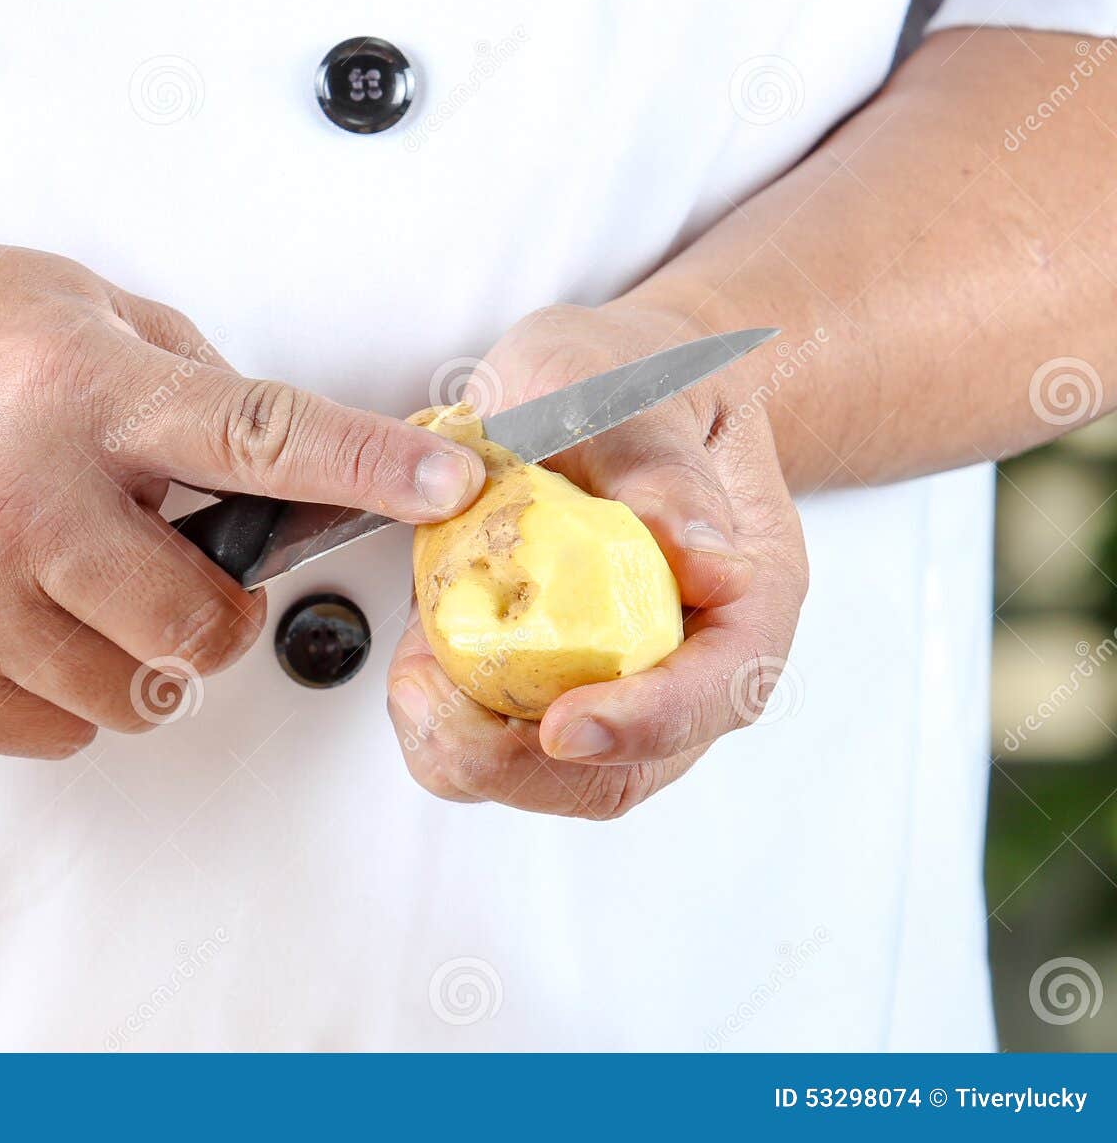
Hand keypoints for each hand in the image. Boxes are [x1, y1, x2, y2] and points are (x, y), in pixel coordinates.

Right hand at [0, 245, 485, 755]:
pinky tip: (34, 625)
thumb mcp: (72, 308)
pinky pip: (59, 730)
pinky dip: (75, 691)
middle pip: (203, 622)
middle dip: (223, 611)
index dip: (368, 465)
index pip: (258, 438)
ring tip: (90, 589)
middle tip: (186, 572)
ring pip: (139, 694)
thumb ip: (187, 379)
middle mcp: (18, 496)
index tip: (446, 482)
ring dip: (145, 654)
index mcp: (76, 390)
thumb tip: (283, 461)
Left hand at [386, 302, 808, 816]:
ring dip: (470, 754)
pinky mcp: (547, 685)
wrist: (603, 385)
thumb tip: (700, 551)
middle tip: (433, 704)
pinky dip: (448, 725)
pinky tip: (412, 671)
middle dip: (523, 766)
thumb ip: (661, 470)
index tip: (563, 724)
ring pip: (555, 776)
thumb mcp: (638, 394)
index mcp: (745, 598)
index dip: (645, 723)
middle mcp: (688, 662)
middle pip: (627, 768)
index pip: (718, 692)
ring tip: (411, 679)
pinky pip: (501, 743)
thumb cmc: (635, 380)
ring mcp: (617, 686)